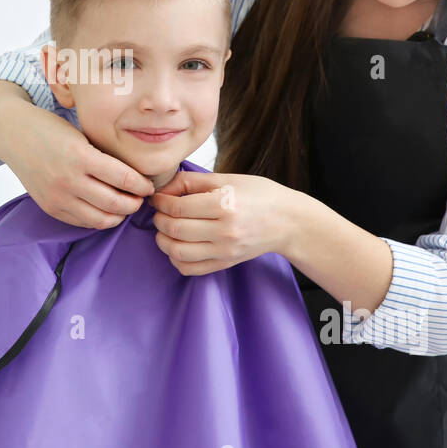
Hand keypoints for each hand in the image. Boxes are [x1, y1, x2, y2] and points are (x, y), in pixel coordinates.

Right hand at [2, 105, 155, 228]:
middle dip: (134, 204)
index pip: (124, 179)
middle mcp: (68, 180)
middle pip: (115, 203)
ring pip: (100, 219)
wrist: (14, 135)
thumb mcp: (81, 135)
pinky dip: (99, 219)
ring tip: (125, 206)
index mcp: (80, 156)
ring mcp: (57, 197)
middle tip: (141, 198)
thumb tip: (136, 178)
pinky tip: (105, 209)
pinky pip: (82, 222)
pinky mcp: (50, 207)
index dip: (142, 186)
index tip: (149, 185)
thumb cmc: (51, 130)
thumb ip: (103, 158)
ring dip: (119, 215)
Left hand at [150, 171, 297, 275]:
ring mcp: (225, 251)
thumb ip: (192, 181)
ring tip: (165, 230)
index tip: (158, 198)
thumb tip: (162, 189)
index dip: (161, 202)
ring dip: (163, 241)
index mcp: (225, 205)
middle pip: (175, 230)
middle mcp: (225, 231)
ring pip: (178, 253)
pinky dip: (176, 260)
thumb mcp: (227, 178)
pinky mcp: (226, 264)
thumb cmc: (259, 195)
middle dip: (159, 220)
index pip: (178, 208)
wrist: (288, 221)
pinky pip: (190, 269)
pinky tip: (178, 246)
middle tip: (160, 212)